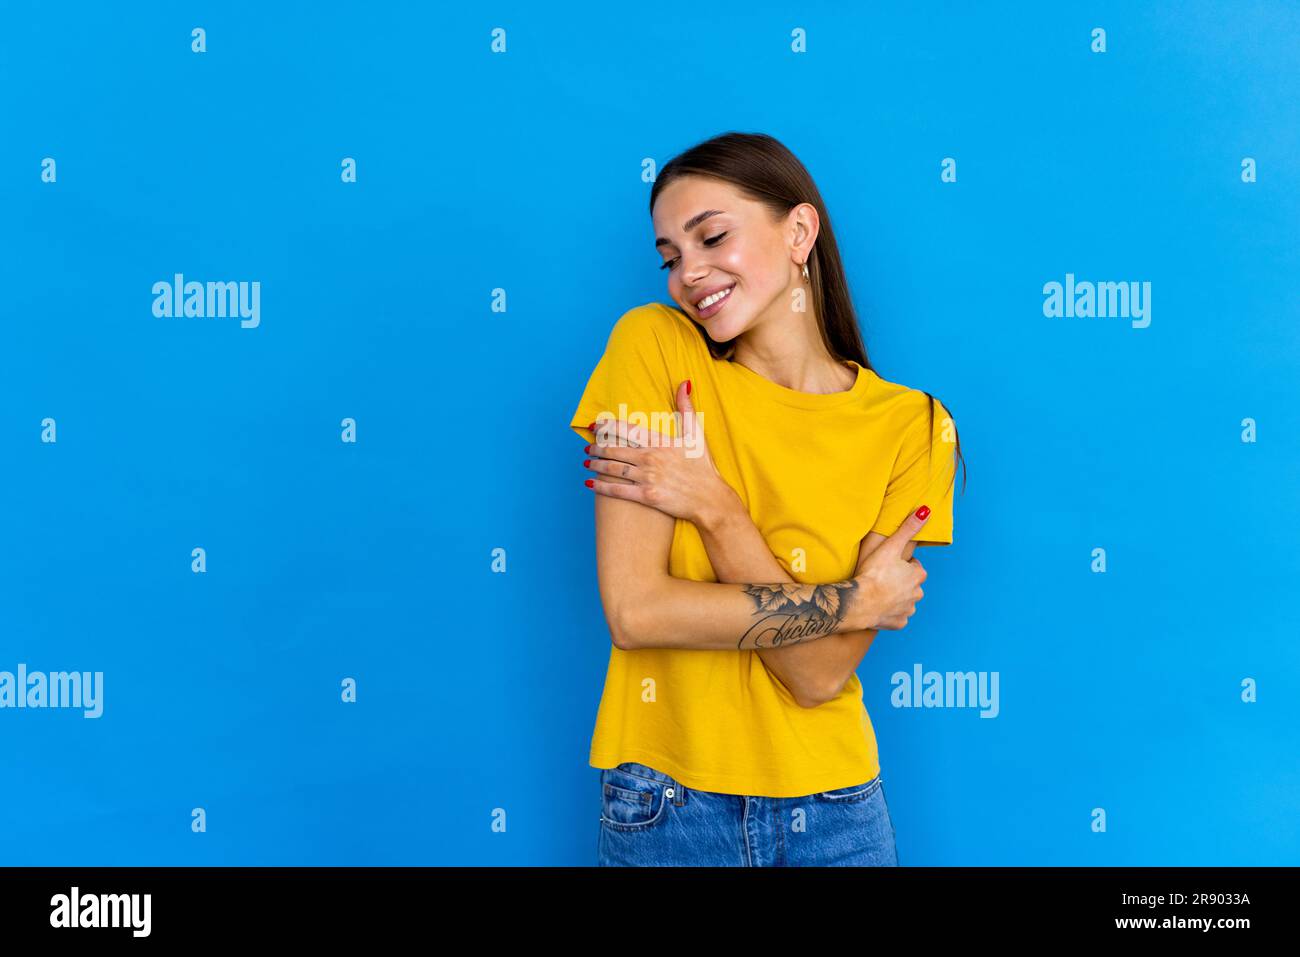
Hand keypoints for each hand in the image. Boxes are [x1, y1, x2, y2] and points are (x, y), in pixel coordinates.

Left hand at [582, 379, 734, 526]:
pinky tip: (590, 483)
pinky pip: (617, 490)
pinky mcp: (646, 497)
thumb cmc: (703, 467)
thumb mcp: (696, 434)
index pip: (627, 429)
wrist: (710, 498)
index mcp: (659, 442)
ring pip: (613, 468)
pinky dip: (601, 486)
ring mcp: (647, 478)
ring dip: (596, 464)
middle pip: (614, 449)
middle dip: (597, 447)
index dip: (607, 426)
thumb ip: (686, 408)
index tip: (595, 425)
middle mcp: (650, 458)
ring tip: (587, 462)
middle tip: (588, 446)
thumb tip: (684, 383)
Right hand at [849, 506, 930, 630]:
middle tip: (882, 577)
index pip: (914, 566)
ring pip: (905, 600)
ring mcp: (908, 609)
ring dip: (896, 597)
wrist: (859, 603)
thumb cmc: (874, 573)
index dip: (901, 564)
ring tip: (878, 592)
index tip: (888, 564)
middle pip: (911, 584)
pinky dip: (890, 612)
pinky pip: (897, 616)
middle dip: (900, 581)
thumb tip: (926, 510)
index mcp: (918, 575)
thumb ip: (908, 528)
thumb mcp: (891, 546)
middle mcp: (918, 593)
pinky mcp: (898, 623)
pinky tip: (878, 607)